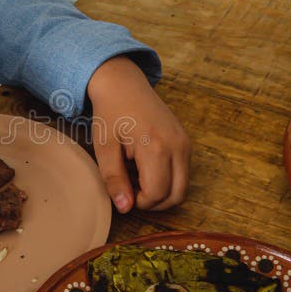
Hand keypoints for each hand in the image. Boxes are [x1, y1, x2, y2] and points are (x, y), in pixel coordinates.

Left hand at [86, 57, 190, 211]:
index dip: (139, 201)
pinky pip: (182, 172)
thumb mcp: (104, 148)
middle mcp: (177, 146)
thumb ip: (114, 179)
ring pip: (182, 187)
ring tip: (135, 174)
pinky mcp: (186, 141)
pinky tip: (144, 165)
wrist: (123, 84)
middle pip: (176, 195)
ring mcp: (185, 143)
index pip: (157, 193)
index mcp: (156, 147)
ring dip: (161, 191)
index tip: (122, 189)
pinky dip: (166, 178)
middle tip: (130, 187)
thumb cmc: (110, 113)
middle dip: (153, 202)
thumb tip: (125, 208)